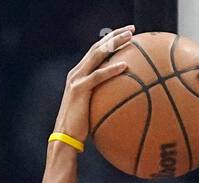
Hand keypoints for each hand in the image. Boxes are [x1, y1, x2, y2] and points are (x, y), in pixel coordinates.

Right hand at [53, 26, 135, 142]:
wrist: (66, 137)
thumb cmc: (83, 128)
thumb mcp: (96, 108)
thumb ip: (106, 99)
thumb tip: (127, 101)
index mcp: (80, 74)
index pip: (97, 51)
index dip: (111, 40)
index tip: (127, 35)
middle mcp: (77, 72)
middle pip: (98, 47)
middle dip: (115, 36)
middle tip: (132, 30)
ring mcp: (76, 79)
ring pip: (97, 55)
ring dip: (114, 44)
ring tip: (130, 38)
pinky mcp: (79, 89)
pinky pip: (98, 77)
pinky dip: (111, 70)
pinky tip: (125, 66)